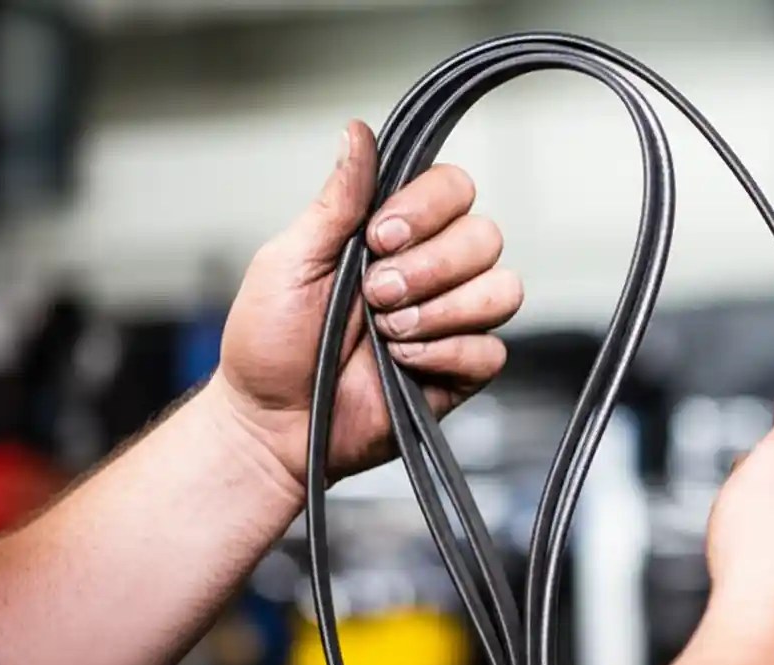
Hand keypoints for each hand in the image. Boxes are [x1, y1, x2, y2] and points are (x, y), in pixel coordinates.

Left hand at [213, 120, 521, 482]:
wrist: (271, 421)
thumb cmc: (271, 341)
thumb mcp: (291, 259)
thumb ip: (336, 201)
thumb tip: (358, 133)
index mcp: (395, 233)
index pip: (454, 189)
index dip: (427, 208)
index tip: (379, 237)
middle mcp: (433, 269)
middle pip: (486, 235)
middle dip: (428, 266)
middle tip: (375, 295)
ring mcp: (451, 320)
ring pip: (502, 289)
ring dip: (440, 310)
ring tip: (388, 332)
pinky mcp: (461, 370)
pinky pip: (492, 349)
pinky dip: (445, 353)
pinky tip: (403, 363)